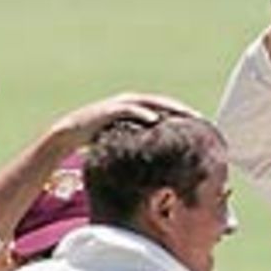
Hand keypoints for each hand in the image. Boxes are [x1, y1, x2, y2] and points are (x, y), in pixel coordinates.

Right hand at [51, 92, 198, 145]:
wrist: (68, 134)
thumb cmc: (97, 141)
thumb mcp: (124, 144)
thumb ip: (141, 148)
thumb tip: (160, 167)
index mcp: (137, 110)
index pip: (165, 111)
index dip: (183, 116)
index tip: (202, 125)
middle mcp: (131, 103)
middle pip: (162, 103)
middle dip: (181, 110)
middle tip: (200, 119)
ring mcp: (119, 104)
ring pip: (149, 103)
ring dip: (167, 108)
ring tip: (184, 116)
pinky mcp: (108, 110)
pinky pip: (128, 110)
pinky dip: (142, 113)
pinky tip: (155, 120)